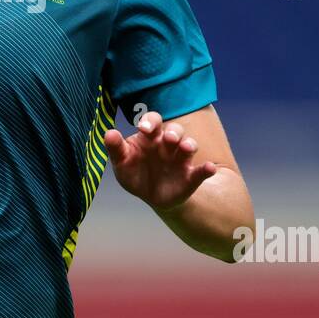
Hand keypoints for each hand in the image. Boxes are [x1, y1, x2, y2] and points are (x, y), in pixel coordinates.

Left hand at [102, 110, 218, 211]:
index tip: (144, 128)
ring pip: (189, 145)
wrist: (150, 196)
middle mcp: (168, 144)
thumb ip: (116, 148)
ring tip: (186, 149)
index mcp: (150, 137)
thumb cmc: (134, 173)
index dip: (150, 122)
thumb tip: (108, 133)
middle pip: (175, 130)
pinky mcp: (191, 176)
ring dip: (189, 145)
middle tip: (169, 138)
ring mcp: (181, 159)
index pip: (153, 121)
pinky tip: (209, 168)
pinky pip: (201, 171)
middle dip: (173, 132)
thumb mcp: (122, 162)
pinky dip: (207, 169)